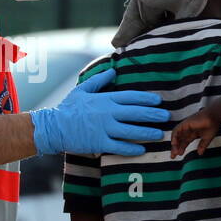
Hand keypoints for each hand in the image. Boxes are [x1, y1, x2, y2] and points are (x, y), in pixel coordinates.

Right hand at [32, 69, 170, 155]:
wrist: (53, 127)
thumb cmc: (68, 108)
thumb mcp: (82, 90)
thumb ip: (99, 80)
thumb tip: (113, 71)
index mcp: (105, 99)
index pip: (131, 97)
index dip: (146, 99)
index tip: (159, 101)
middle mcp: (107, 113)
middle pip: (136, 113)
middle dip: (153, 115)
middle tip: (167, 116)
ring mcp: (104, 129)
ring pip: (131, 131)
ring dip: (147, 133)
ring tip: (160, 134)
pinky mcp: (99, 143)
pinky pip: (119, 147)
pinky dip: (131, 149)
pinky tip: (142, 150)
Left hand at [171, 108, 220, 158]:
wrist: (214, 117)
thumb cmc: (212, 125)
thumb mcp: (207, 139)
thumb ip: (202, 146)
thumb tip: (200, 153)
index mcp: (193, 134)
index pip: (184, 142)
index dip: (181, 149)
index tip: (178, 155)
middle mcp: (188, 130)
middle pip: (179, 140)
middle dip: (176, 148)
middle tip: (173, 156)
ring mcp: (186, 126)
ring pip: (177, 136)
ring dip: (175, 144)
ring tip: (174, 152)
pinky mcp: (185, 123)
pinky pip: (177, 130)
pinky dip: (174, 136)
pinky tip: (174, 143)